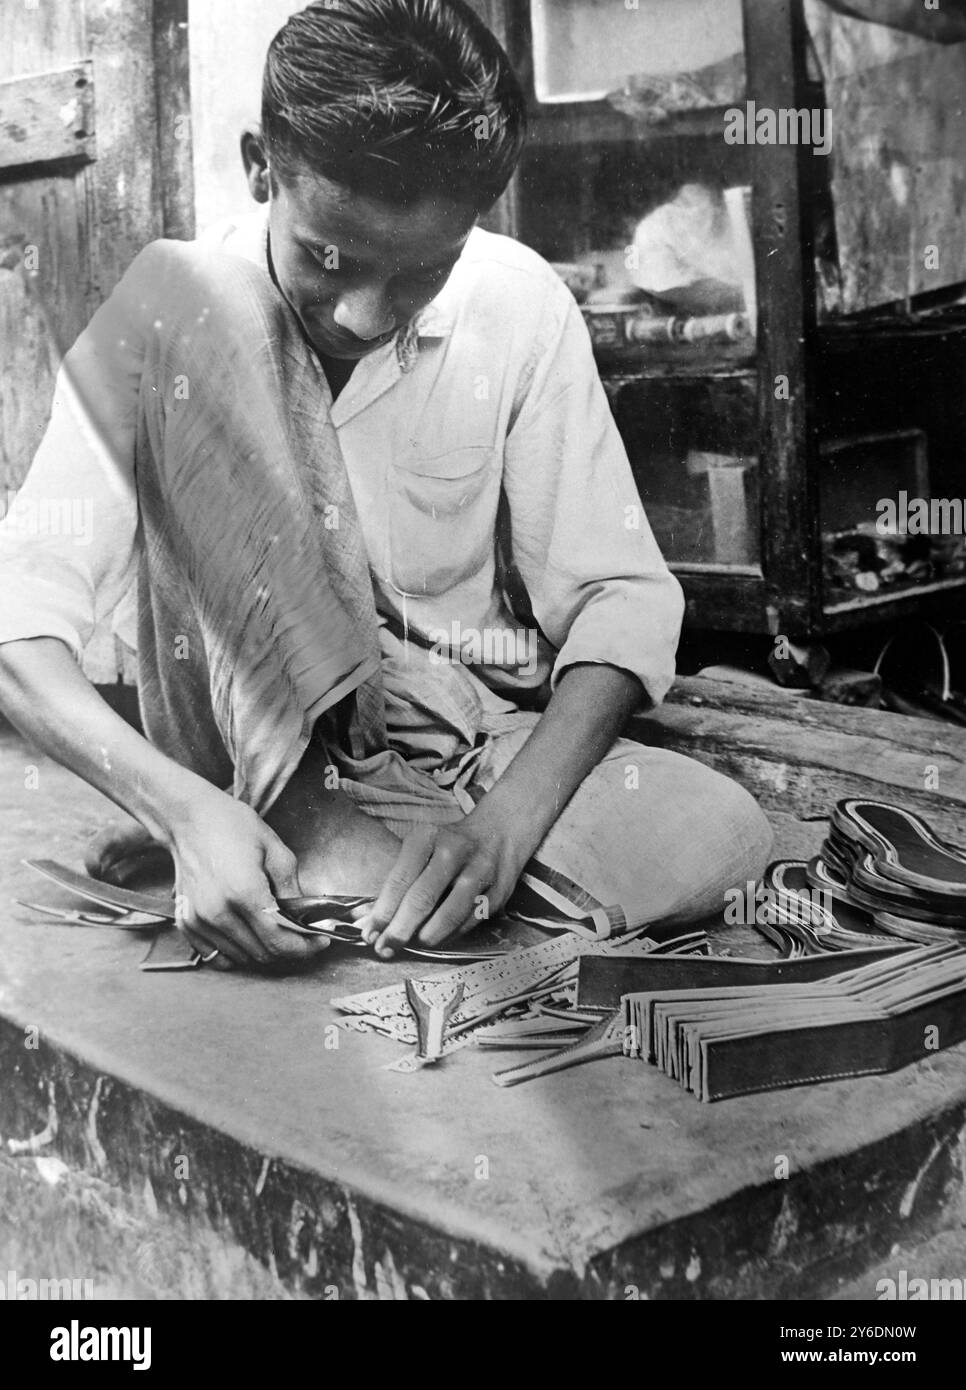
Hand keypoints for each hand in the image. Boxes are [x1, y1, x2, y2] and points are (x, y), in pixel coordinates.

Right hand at [166, 788, 328, 972]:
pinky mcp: (186, 923)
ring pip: (241, 958)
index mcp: (244, 892)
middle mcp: (218, 912)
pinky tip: (246, 933)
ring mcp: (199, 920)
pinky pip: (216, 957)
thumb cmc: (232, 827)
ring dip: (262, 949)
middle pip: (262, 953)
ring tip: (271, 927)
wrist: (189, 819)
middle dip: (288, 947)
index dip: (305, 946)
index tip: (319, 941)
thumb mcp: (274, 848)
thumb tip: (304, 917)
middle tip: (300, 932)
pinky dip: (236, 952)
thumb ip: (291, 888)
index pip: (279, 940)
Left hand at [358, 805, 535, 956]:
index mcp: (427, 837)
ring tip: (413, 945)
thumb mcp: (422, 848)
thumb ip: (398, 882)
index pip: (400, 880)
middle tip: (385, 949)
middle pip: (422, 898)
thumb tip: (368, 922)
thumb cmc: (449, 846)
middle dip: (400, 930)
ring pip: (450, 914)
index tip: (370, 934)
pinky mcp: (498, 892)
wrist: (500, 832)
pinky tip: (437, 939)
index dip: (383, 912)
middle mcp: (454, 851)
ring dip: (427, 936)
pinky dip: (450, 935)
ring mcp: (480, 871)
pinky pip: (469, 922)